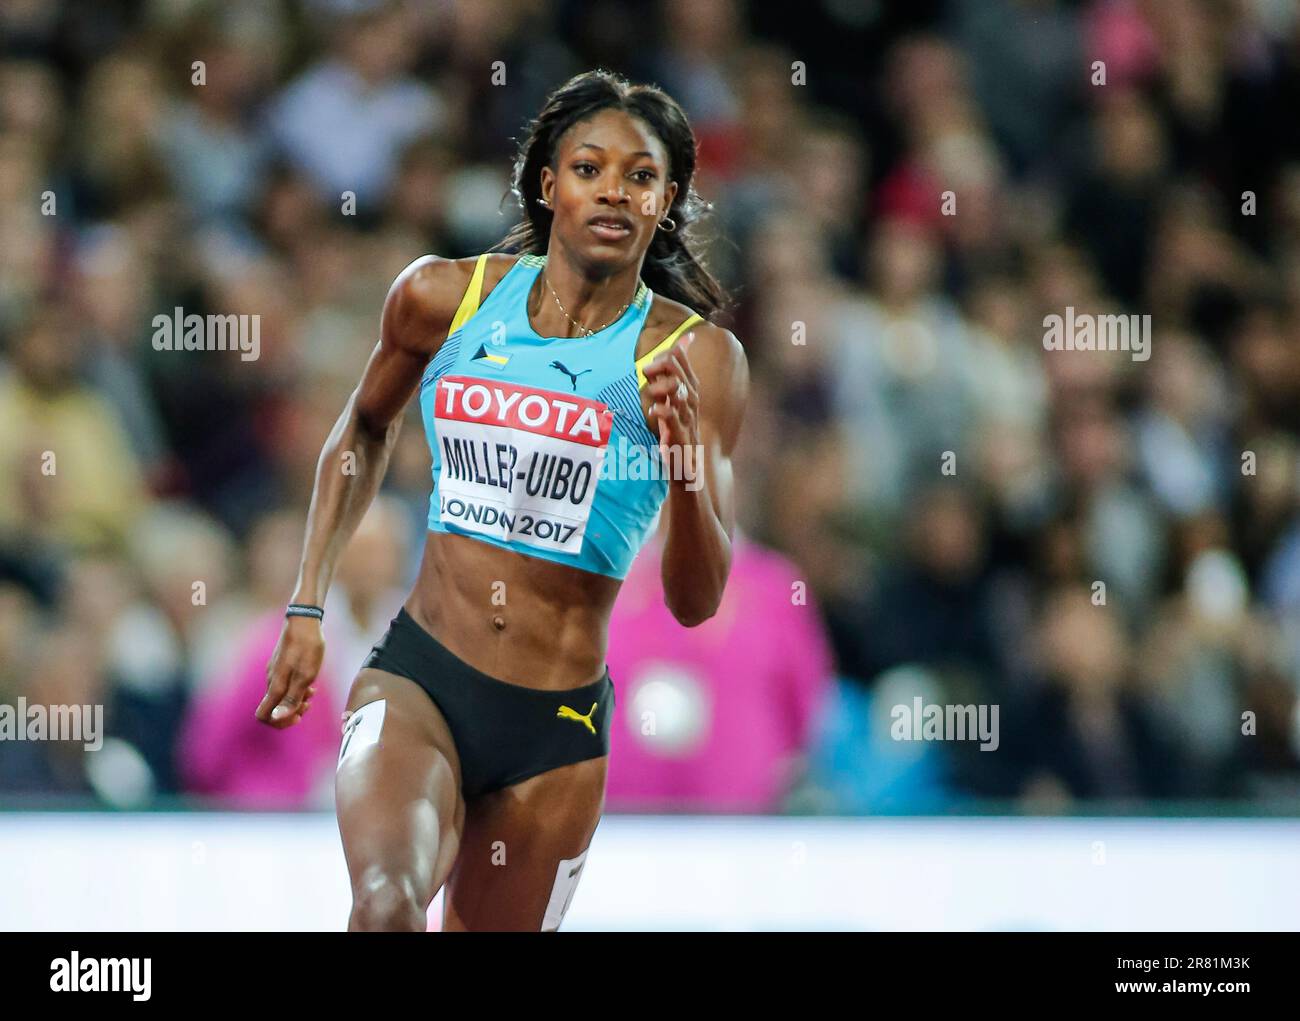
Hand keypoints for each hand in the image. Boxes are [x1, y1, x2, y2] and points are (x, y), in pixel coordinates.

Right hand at [257, 616, 324, 728]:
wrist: (304, 620)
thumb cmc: (307, 647)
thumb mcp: (306, 675)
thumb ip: (291, 698)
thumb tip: (276, 718)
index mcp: (276, 685)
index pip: (264, 715)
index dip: (279, 722)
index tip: (297, 717)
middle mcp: (271, 680)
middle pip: (273, 707)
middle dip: (291, 711)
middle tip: (308, 704)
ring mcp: (274, 671)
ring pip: (281, 695)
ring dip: (296, 699)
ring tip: (312, 692)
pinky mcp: (280, 664)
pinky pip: (284, 683)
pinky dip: (296, 688)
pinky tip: (310, 682)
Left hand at [643, 331, 700, 460]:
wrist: (689, 464)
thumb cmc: (678, 428)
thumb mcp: (673, 397)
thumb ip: (670, 373)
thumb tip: (680, 342)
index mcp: (690, 386)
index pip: (678, 355)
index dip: (660, 355)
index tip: (652, 369)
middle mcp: (691, 397)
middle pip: (673, 365)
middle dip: (656, 365)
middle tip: (647, 376)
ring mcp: (686, 414)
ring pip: (675, 387)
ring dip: (657, 386)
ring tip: (651, 395)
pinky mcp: (679, 433)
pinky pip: (670, 414)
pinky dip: (660, 410)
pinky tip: (653, 411)